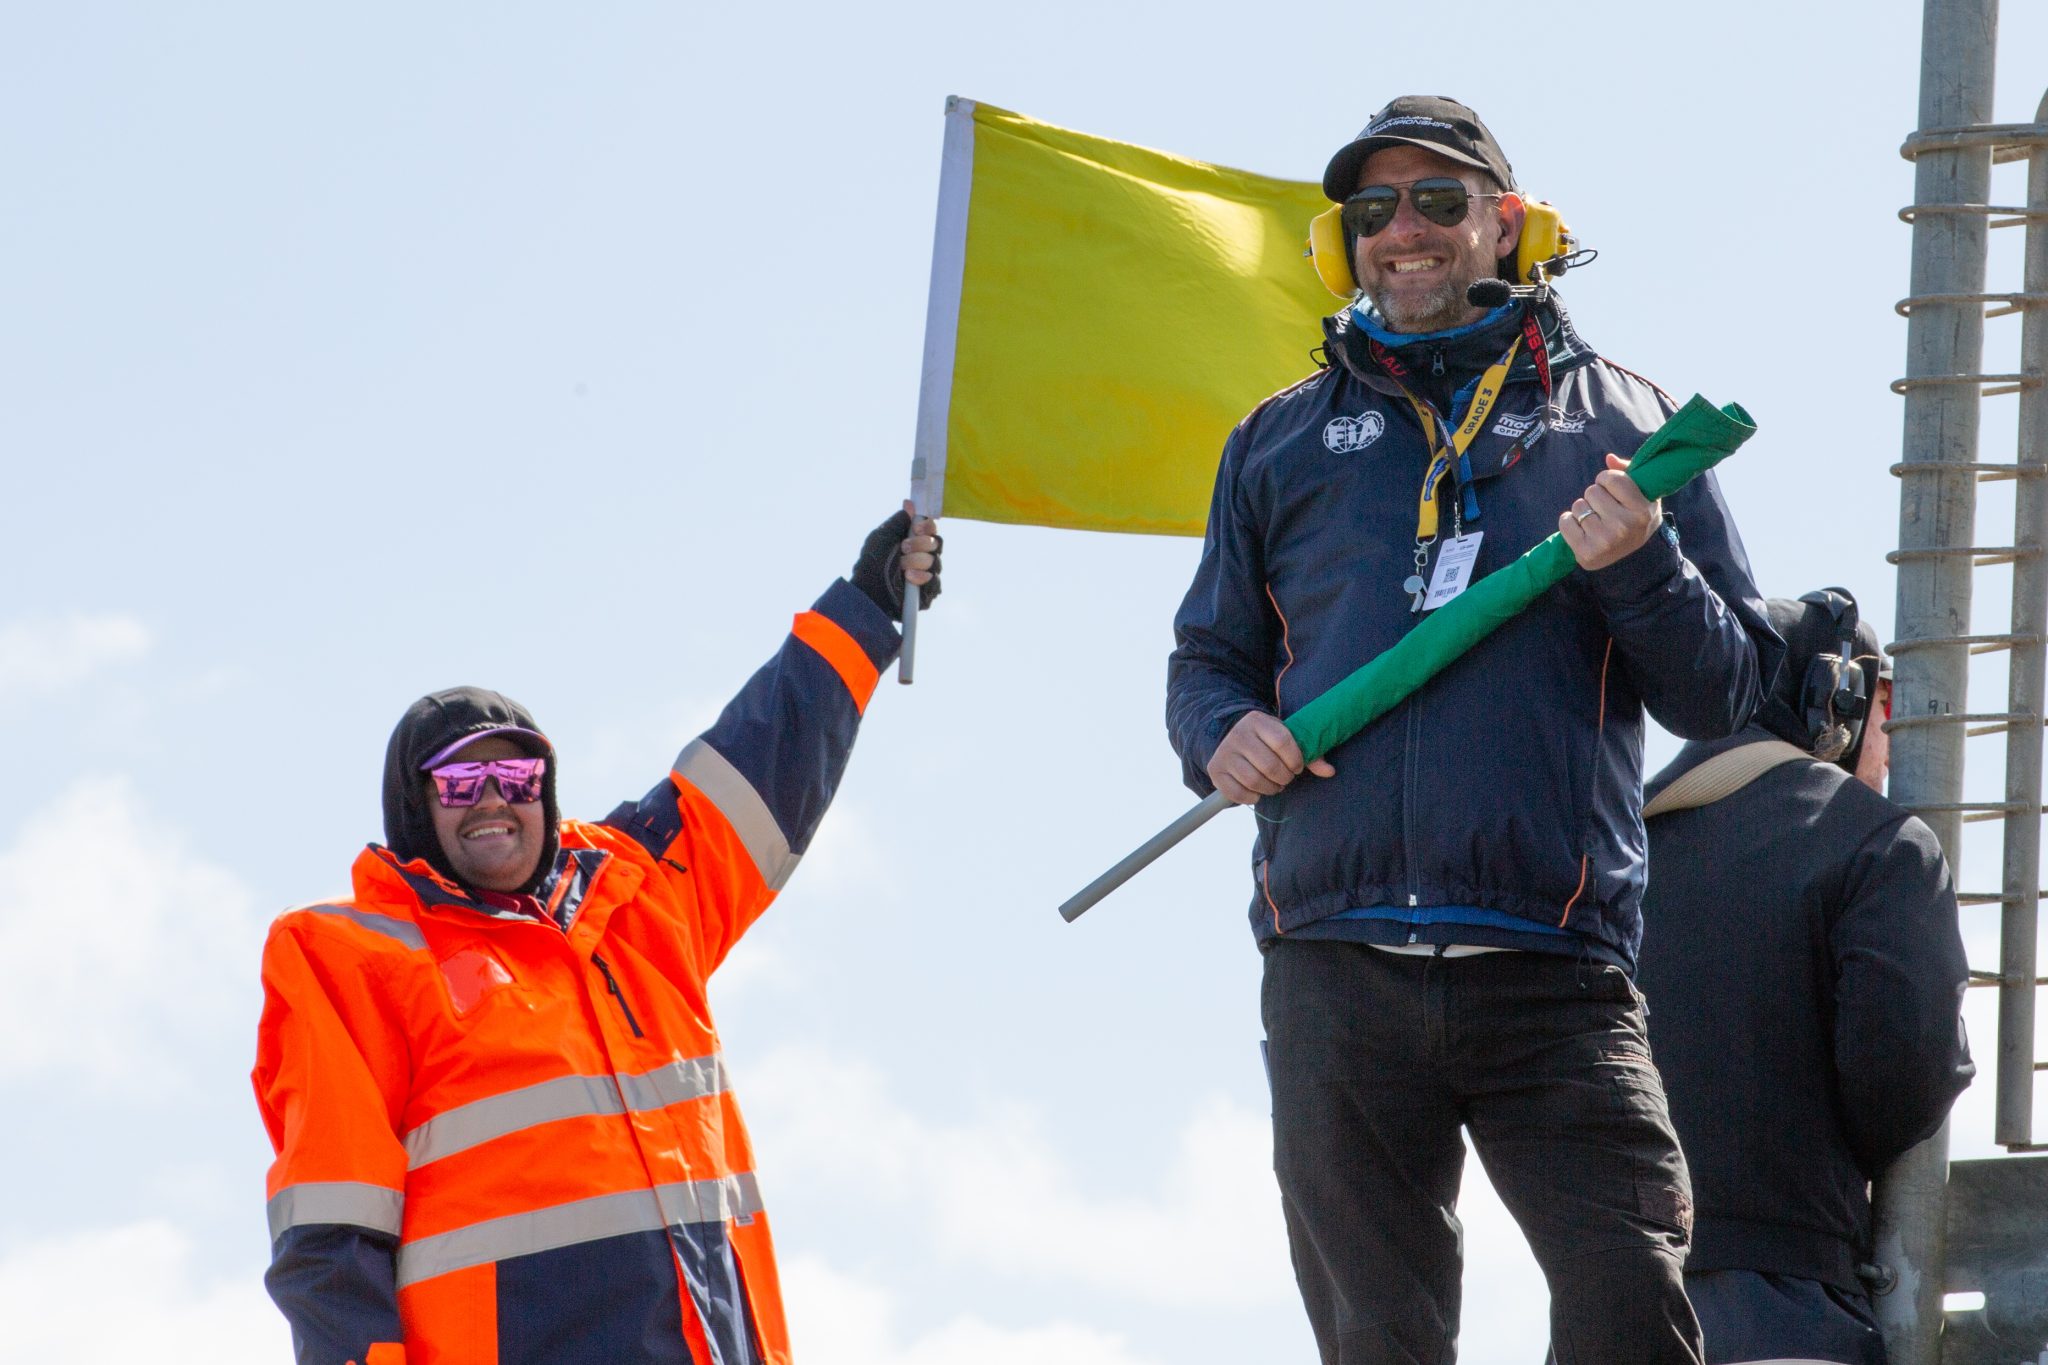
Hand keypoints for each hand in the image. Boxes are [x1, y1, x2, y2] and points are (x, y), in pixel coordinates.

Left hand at [850, 502, 943, 612]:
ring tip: (901, 566)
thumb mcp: (883, 536)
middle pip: (937, 544)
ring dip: (917, 561)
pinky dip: (922, 577)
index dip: (928, 526)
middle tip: (904, 548)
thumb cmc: (872, 563)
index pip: (932, 530)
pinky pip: (935, 582)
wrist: (869, 589)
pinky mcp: (927, 592)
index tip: (917, 527)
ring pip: (936, 562)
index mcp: (914, 542)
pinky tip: (909, 578)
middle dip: (921, 544)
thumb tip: (909, 503)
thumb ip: (899, 520)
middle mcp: (922, 557)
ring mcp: (926, 574)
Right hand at [1206, 711, 1334, 804]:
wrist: (1231, 737)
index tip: (1297, 767)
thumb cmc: (1267, 741)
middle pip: (1269, 765)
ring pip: (1254, 780)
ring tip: (1275, 785)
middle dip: (1284, 777)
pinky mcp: (1215, 770)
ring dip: (1270, 789)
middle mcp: (1238, 734)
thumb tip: (1330, 771)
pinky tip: (1258, 791)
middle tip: (1286, 778)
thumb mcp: (1286, 739)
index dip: (1295, 760)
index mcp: (1258, 721)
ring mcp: (1224, 752)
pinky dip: (1252, 797)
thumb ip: (1310, 755)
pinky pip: (1236, 793)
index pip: (1283, 742)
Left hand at [1558, 453, 1660, 570]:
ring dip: (1584, 509)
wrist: (1634, 558)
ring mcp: (1604, 541)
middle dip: (1596, 496)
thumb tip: (1608, 458)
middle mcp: (1624, 527)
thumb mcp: (1642, 495)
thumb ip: (1627, 472)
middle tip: (1605, 509)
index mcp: (1641, 510)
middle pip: (1592, 491)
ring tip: (1596, 520)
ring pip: (1578, 506)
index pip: (1611, 478)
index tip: (1611, 488)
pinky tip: (1583, 530)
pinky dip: (1569, 522)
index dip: (1607, 479)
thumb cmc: (1636, 518)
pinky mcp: (1586, 553)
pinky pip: (1565, 522)